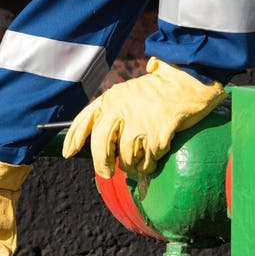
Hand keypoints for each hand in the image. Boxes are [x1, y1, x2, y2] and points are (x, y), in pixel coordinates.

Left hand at [62, 57, 224, 177]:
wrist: (187, 82)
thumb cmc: (156, 91)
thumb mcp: (127, 93)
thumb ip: (111, 110)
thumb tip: (96, 139)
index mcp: (111, 98)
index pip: (86, 118)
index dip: (74, 137)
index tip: (67, 153)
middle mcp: (121, 108)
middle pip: (102, 144)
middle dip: (101, 163)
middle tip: (106, 173)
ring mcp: (140, 120)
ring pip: (126, 156)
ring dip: (132, 165)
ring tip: (139, 163)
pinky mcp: (158, 131)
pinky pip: (148, 159)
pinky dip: (150, 163)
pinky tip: (155, 156)